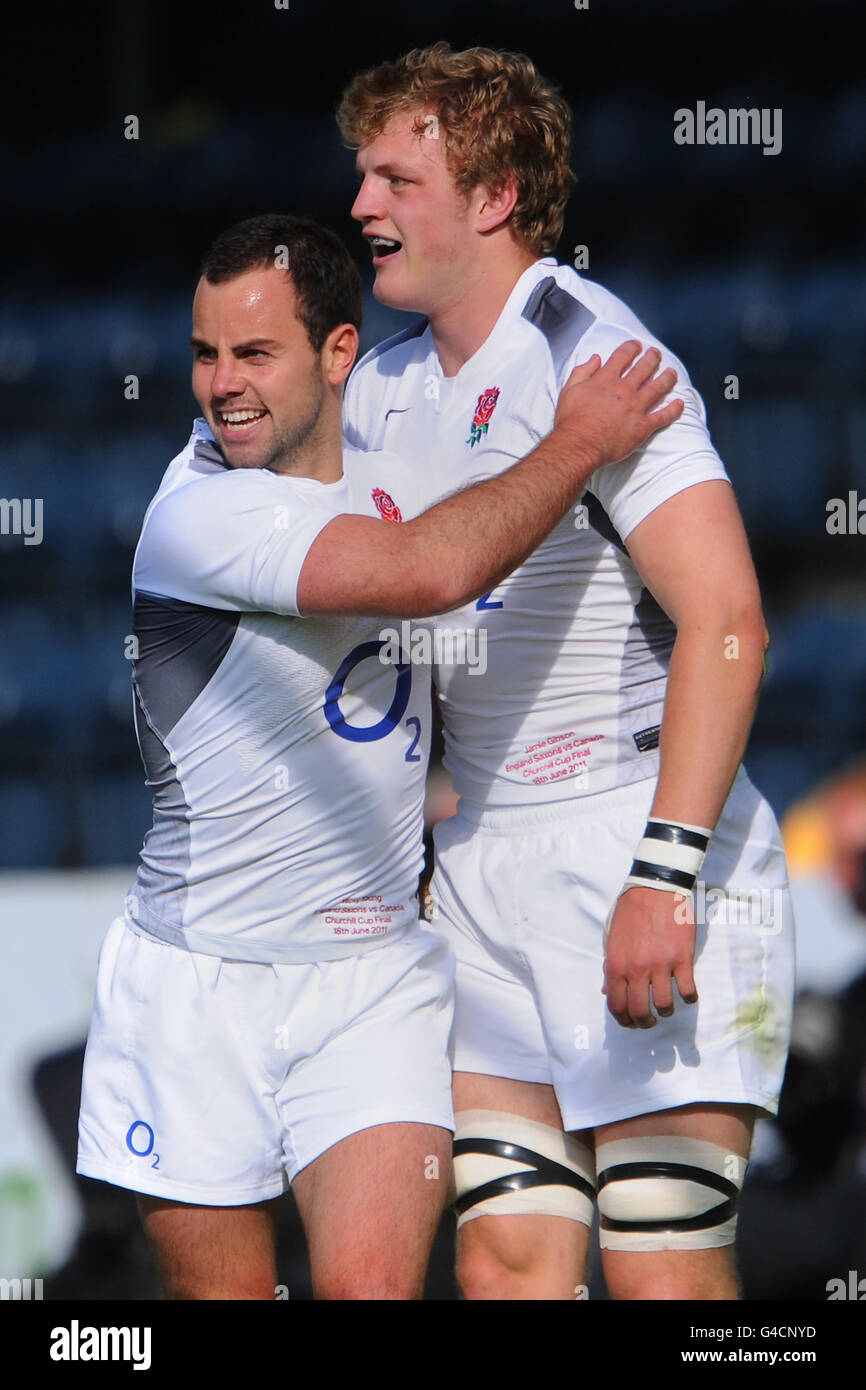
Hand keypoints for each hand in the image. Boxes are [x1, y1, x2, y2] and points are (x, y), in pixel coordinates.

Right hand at [555, 340, 682, 468]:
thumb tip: (595, 358)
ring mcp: (636, 407)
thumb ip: (582, 371)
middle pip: (644, 368)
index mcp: (606, 379)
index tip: (636, 345)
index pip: (623, 356)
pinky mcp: (643, 426)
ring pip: (658, 388)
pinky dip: (674, 409)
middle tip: (656, 354)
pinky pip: (663, 416)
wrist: (580, 445)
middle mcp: (625, 389)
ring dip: (667, 378)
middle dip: (652, 358)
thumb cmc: (571, 420)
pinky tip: (680, 404)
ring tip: (672, 372)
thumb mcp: (569, 390)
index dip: (631, 348)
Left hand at [602, 885, 697, 1028]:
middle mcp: (637, 969)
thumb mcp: (611, 936)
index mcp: (616, 964)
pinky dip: (689, 998)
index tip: (630, 1022)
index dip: (623, 1020)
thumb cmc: (630, 909)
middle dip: (644, 1022)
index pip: (617, 1005)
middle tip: (649, 1021)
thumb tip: (607, 990)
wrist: (655, 888)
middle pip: (640, 1011)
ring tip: (667, 1008)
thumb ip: (609, 964)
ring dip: (666, 1012)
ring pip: (665, 1006)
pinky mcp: (682, 959)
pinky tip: (687, 994)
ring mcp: (661, 965)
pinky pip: (688, 990)